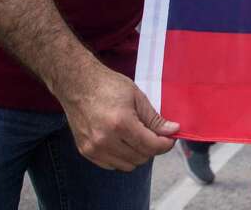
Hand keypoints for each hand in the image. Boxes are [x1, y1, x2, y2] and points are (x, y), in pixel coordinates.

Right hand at [57, 65, 178, 169]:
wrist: (77, 84)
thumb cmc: (108, 86)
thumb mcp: (137, 97)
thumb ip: (154, 118)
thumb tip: (173, 130)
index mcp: (121, 123)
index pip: (151, 146)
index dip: (166, 144)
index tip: (171, 138)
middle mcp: (105, 140)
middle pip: (141, 157)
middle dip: (153, 147)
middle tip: (154, 134)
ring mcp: (93, 148)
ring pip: (128, 165)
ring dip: (138, 154)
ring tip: (138, 137)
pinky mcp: (85, 152)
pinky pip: (112, 165)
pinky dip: (123, 157)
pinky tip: (123, 142)